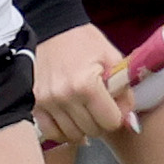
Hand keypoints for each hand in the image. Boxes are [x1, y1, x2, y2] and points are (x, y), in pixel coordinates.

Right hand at [33, 22, 136, 146]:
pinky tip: (70, 120)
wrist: (52, 29)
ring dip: (83, 127)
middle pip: (93, 130)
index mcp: (86, 84)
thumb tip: (130, 122)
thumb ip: (124, 91)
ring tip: (85, 110)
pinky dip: (63, 130)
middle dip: (101, 121)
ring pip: (73, 135)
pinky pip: (51, 132)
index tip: (115, 104)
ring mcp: (46, 102)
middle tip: (100, 105)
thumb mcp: (112, 58)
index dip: (117, 114)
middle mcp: (64, 96)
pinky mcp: (34, 104)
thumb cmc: (84, 41)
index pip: (110, 121)